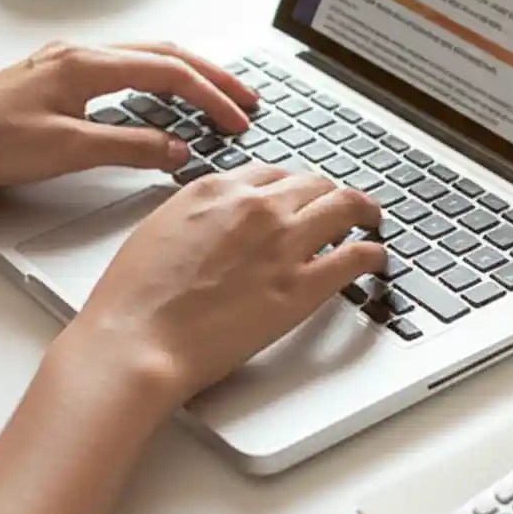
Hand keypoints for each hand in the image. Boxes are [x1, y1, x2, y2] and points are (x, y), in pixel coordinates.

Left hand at [0, 41, 257, 188]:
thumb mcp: (66, 150)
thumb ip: (130, 147)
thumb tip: (177, 148)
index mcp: (87, 65)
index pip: (169, 72)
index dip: (211, 96)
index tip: (237, 119)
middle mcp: (81, 56)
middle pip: (166, 55)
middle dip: (213, 77)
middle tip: (247, 100)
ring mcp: (70, 66)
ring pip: (148, 60)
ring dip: (189, 78)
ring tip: (219, 99)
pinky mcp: (62, 82)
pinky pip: (126, 74)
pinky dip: (160, 85)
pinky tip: (168, 105)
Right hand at [57, 165, 386, 407]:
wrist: (137, 340)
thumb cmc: (136, 297)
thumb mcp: (161, 229)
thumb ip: (201, 214)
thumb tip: (222, 219)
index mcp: (218, 189)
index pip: (274, 173)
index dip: (293, 188)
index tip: (300, 199)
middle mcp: (258, 206)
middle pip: (315, 184)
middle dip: (329, 195)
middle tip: (341, 208)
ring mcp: (285, 243)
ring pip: (346, 206)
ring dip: (363, 212)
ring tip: (371, 221)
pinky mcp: (304, 285)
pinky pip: (358, 255)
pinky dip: (374, 253)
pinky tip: (376, 258)